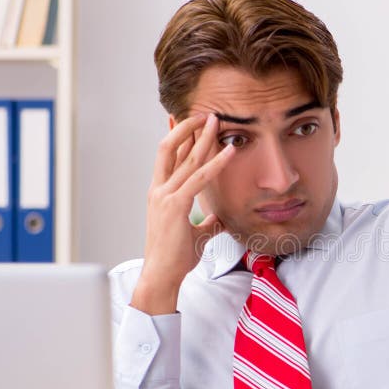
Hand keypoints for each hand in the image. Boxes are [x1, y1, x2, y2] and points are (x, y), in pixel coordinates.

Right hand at [131, 113, 234, 314]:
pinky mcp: (176, 206)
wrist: (161, 275)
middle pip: (173, 148)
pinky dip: (216, 163)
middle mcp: (159, 190)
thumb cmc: (175, 256)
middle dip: (189, 127)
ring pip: (186, 158)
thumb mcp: (196, 234)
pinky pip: (199, 178)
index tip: (189, 121)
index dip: (179, 136)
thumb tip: (220, 218)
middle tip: (206, 113)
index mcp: (161, 193)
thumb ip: (207, 222)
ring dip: (203, 137)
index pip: (169, 157)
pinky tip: (229, 151)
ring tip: (217, 120)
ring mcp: (165, 196)